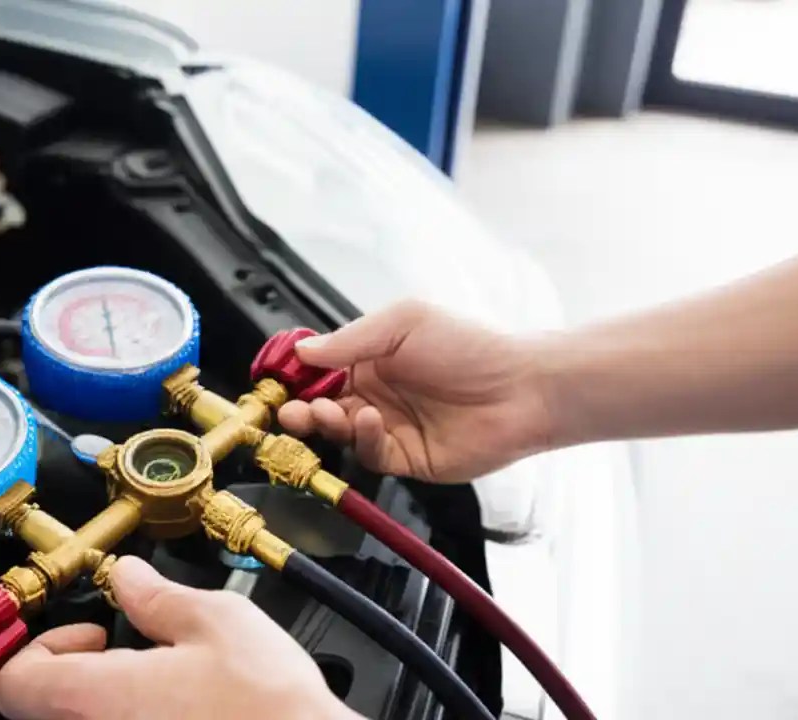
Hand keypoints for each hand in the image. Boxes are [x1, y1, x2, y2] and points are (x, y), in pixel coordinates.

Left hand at [0, 557, 358, 719]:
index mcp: (97, 700)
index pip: (15, 682)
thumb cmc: (271, 709)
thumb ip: (158, 596)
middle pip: (49, 708)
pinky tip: (188, 715)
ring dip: (113, 703)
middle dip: (83, 674)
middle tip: (134, 656)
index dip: (42, 648)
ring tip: (168, 689)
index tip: (89, 634)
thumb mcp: (218, 621)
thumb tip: (128, 578)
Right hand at [278, 300, 554, 482]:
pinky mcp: (405, 458)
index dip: (296, 375)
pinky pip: (370, 454)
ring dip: (325, 423)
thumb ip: (351, 338)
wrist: (521, 390)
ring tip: (324, 411)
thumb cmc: (470, 346)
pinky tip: (370, 420)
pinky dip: (363, 438)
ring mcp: (389, 427)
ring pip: (340, 432)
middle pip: (321, 405)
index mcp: (373, 357)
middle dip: (299, 407)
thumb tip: (302, 351)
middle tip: (286, 409)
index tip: (276, 379)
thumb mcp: (405, 322)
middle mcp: (376, 393)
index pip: (320, 368)